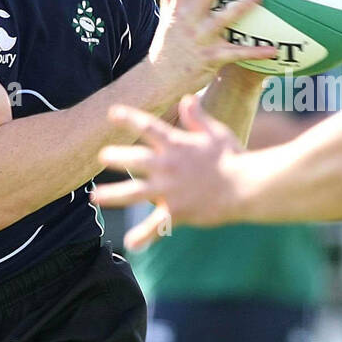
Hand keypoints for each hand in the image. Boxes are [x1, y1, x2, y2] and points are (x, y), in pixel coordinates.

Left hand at [89, 93, 244, 249]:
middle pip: (135, 159)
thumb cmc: (234, 157)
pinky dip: (144, 236)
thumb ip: (197, 118)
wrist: (246, 187)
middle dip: (115, 157)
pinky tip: (130, 243)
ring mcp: (170, 190)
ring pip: (134, 192)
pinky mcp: (177, 211)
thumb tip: (186, 98)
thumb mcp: (216, 133)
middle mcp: (168, 165)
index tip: (112, 113)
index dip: (129, 118)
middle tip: (101, 156)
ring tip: (95, 197)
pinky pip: (156, 226)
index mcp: (177, 144)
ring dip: (113, 194)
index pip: (148, 126)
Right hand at [145, 0, 276, 101]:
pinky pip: (238, 53)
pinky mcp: (211, 57)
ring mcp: (201, 38)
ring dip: (243, 7)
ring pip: (224, 18)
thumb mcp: (164, 23)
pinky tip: (273, 50)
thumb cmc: (165, 50)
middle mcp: (188, 20)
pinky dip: (256, 52)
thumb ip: (168, 2)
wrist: (159, 81)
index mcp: (178, 9)